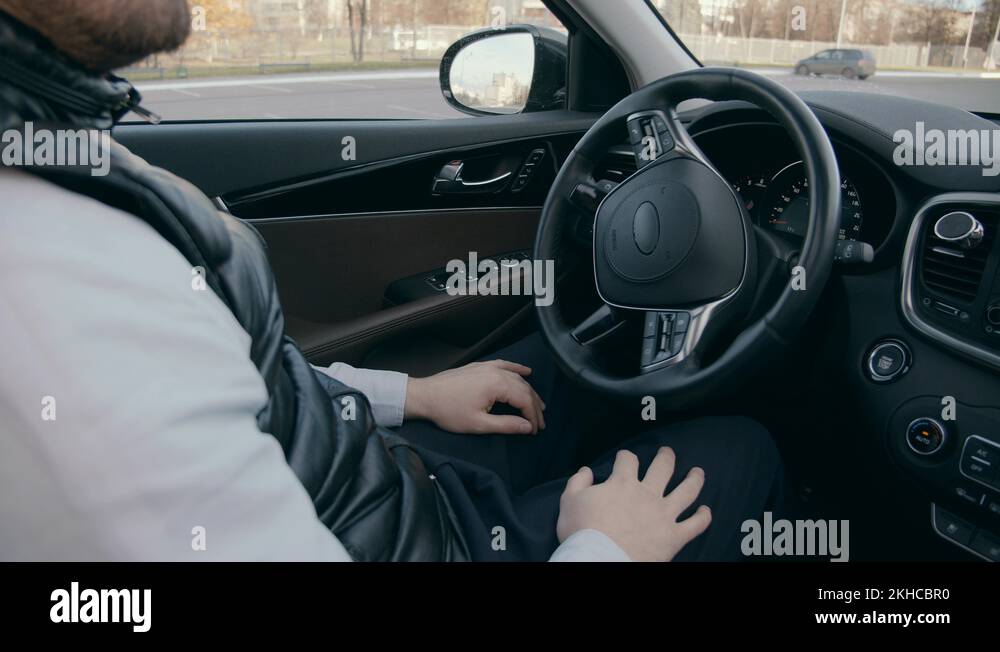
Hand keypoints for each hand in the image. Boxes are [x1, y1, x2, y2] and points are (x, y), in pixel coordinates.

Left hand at [404, 360, 546, 434]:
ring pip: (516, 377)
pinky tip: (526, 371)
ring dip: (529, 391)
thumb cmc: (448, 411)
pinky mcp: (480, 366)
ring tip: (538, 405)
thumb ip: (506, 425)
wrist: (425, 396)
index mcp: (497, 385)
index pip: (525, 400)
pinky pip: (504, 365)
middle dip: (534, 406)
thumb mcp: (478, 424)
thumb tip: (527, 427)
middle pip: (524, 388)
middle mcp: (495, 372)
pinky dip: (517, 369)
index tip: (535, 430)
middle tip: (540, 423)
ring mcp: (487, 367)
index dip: (533, 416)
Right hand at [556, 447, 711, 561]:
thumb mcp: (570, 501)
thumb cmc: (582, 531)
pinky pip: (695, 525)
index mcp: (622, 484)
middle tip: (667, 452)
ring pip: (686, 491)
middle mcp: (647, 494)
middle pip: (663, 467)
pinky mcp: (674, 536)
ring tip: (698, 472)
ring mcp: (664, 515)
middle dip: (666, 457)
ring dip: (694, 480)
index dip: (626, 456)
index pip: (628, 460)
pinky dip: (703, 517)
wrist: (600, 559)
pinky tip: (705, 511)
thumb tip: (586, 470)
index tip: (624, 457)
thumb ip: (578, 482)